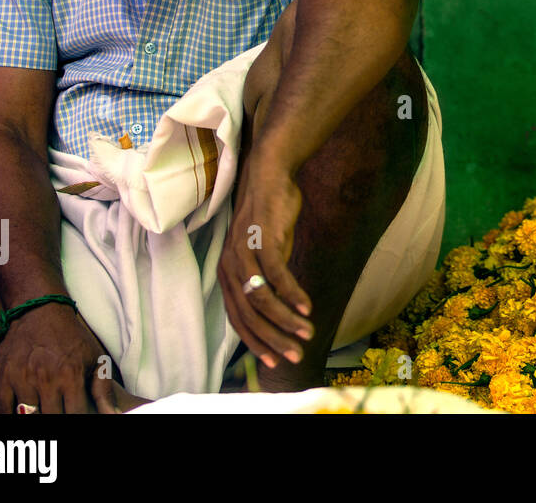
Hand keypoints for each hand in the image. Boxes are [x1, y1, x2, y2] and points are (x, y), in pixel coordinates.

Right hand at [0, 303, 120, 413]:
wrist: (40, 311)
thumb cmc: (72, 338)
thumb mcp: (95, 358)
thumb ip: (104, 389)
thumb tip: (114, 415)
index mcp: (72, 375)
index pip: (75, 414)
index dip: (78, 418)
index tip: (78, 413)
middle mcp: (46, 379)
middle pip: (51, 418)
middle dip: (58, 417)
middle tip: (60, 410)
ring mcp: (22, 379)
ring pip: (27, 416)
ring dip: (36, 416)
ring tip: (44, 409)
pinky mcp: (4, 377)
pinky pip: (2, 410)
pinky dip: (10, 415)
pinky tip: (22, 412)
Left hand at [217, 154, 313, 368]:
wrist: (270, 175)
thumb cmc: (270, 215)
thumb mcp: (266, 252)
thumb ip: (267, 278)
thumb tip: (281, 305)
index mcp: (228, 273)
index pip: (239, 319)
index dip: (257, 342)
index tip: (276, 360)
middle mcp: (230, 267)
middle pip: (249, 316)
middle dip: (273, 340)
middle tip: (294, 357)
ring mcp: (244, 254)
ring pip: (262, 300)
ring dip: (285, 321)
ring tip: (307, 334)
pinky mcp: (263, 241)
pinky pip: (276, 276)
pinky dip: (292, 295)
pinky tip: (306, 308)